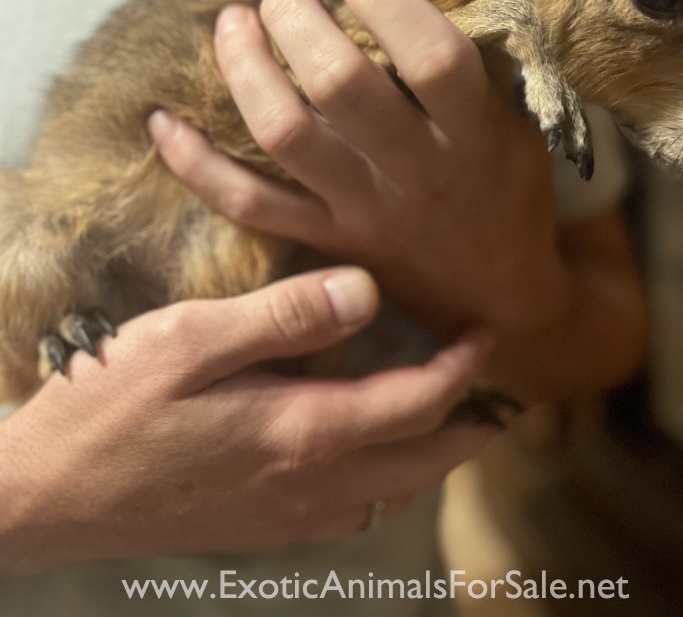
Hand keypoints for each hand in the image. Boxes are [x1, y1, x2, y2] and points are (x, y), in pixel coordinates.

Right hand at [0, 266, 492, 574]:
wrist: (51, 496)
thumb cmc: (113, 408)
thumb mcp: (192, 340)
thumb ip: (285, 316)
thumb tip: (367, 289)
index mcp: (306, 429)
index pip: (419, 400)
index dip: (464, 367)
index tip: (486, 331)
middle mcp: (314, 482)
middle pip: (426, 459)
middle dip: (472, 424)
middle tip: (497, 387)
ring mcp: (291, 514)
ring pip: (395, 488)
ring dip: (433, 452)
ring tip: (448, 411)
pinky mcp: (265, 526)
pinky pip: (353, 507)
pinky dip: (387, 476)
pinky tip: (369, 447)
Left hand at [150, 0, 645, 398]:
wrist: (492, 297)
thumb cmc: (507, 192)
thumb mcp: (515, 125)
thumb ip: (467, 68)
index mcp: (472, 135)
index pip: (433, 60)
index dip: (390, 2)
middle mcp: (411, 170)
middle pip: (339, 86)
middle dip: (298, 20)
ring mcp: (357, 209)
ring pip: (284, 134)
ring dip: (246, 69)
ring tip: (233, 22)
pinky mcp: (319, 238)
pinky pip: (247, 202)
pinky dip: (196, 165)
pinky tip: (164, 121)